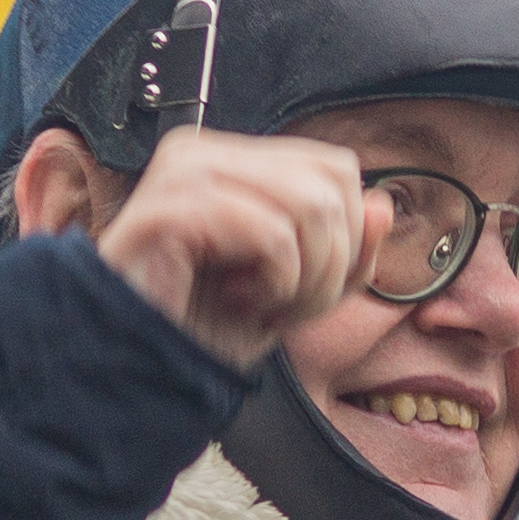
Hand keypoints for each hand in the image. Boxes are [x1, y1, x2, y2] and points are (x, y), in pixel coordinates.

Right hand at [92, 128, 374, 366]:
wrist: (133, 369)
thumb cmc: (204, 327)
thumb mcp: (296, 292)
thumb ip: (344, 251)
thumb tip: (385, 203)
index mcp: (231, 159)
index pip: (337, 169)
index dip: (346, 237)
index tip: (299, 287)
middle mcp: (205, 151)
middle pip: (333, 185)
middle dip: (331, 264)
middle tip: (283, 305)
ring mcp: (183, 173)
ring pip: (312, 206)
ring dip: (305, 279)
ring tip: (259, 303)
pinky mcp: (171, 208)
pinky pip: (274, 234)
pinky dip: (276, 282)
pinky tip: (236, 299)